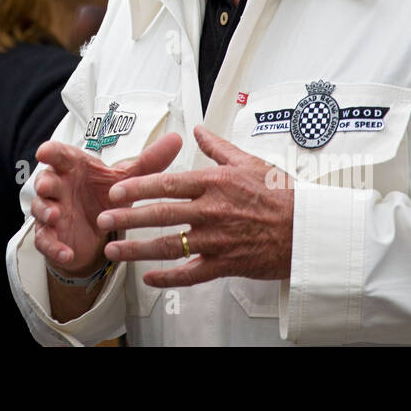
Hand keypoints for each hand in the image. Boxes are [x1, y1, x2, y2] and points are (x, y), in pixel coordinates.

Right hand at [32, 133, 181, 276]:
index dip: (51, 151)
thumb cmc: (105, 195)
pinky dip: (54, 247)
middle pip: (45, 180)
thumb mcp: (126, 179)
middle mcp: (59, 187)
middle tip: (47, 186)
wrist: (98, 230)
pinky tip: (67, 252)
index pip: (60, 155)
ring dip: (45, 211)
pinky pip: (46, 241)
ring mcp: (53, 211)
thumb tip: (176, 139)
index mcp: (74, 168)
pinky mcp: (53, 236)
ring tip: (55, 215)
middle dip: (44, 182)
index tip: (45, 151)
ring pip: (40, 209)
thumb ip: (149, 161)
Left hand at [96, 125, 292, 286]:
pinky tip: (148, 278)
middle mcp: (210, 211)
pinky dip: (167, 278)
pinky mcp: (224, 264)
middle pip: (158, 214)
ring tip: (114, 250)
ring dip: (136, 249)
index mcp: (214, 183)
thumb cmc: (282, 195)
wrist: (307, 230)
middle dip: (125, 217)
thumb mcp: (249, 162)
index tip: (116, 190)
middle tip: (103, 219)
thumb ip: (217, 147)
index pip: (166, 183)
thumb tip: (198, 131)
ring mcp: (215, 240)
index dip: (136, 187)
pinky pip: (190, 274)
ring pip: (167, 245)